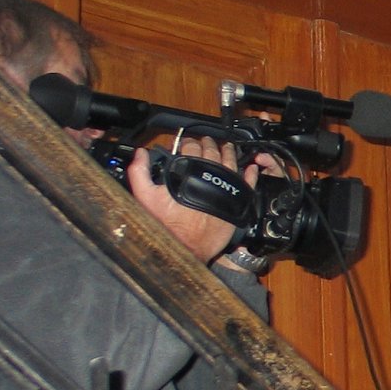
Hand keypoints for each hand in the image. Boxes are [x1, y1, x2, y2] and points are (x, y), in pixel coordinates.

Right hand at [126, 135, 248, 263]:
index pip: (192, 148)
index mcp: (190, 172)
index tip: (188, 142)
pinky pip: (248, 183)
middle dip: (209, 144)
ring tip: (226, 148)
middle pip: (213, 152)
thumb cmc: (168, 225)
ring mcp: (227, 188)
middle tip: (207, 141)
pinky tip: (251, 168)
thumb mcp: (145, 197)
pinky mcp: (237, 201)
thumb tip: (140, 154)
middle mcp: (211, 177)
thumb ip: (139, 172)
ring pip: (231, 163)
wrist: (188, 247)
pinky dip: (250, 174)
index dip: (189, 142)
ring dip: (228, 153)